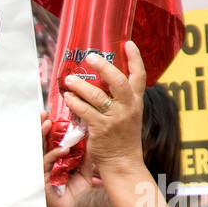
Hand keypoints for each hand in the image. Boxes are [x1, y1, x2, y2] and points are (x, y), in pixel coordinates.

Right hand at [42, 110, 91, 206]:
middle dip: (40, 127)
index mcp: (56, 160)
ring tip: (48, 124)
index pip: (51, 140)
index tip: (52, 113)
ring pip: (39, 150)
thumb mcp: (86, 171)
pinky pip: (45, 165)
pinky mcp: (40, 182)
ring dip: (42, 136)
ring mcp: (42, 172)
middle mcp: (47, 164)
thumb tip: (94, 136)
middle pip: (41, 142)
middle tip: (43, 114)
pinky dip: (53, 156)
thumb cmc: (79, 194)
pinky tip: (62, 150)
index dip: (50, 127)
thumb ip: (88, 156)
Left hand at [60, 41, 145, 173]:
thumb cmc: (123, 138)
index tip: (127, 43)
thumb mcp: (129, 115)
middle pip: (118, 81)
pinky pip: (85, 111)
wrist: (123, 162)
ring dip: (81, 85)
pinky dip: (75, 102)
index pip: (140, 75)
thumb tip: (104, 81)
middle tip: (90, 56)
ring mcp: (115, 118)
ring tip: (69, 79)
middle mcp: (128, 107)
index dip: (135, 58)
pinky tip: (68, 97)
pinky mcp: (101, 129)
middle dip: (103, 66)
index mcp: (136, 101)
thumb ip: (121, 99)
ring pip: (97, 95)